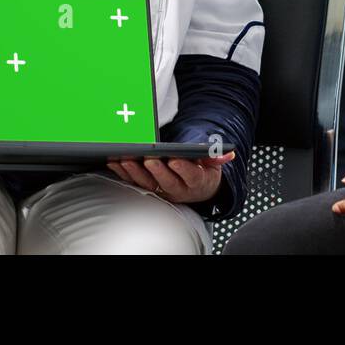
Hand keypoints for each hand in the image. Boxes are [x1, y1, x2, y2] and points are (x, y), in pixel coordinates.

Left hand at [107, 151, 233, 203]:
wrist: (197, 186)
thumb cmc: (203, 170)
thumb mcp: (213, 164)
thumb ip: (217, 157)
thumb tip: (228, 154)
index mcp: (197, 182)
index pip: (191, 176)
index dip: (183, 169)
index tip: (175, 160)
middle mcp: (179, 190)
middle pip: (167, 182)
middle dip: (157, 171)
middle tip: (148, 160)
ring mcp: (162, 191)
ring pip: (148, 183)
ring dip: (135, 172)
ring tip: (126, 160)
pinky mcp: (150, 188)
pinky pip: (135, 182)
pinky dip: (124, 173)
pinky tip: (115, 163)